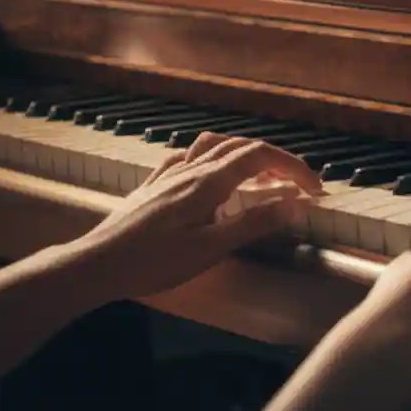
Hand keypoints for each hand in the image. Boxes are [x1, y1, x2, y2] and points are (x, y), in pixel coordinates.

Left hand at [74, 133, 323, 301]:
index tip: (314, 190)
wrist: (96, 264)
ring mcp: (169, 174)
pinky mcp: (153, 185)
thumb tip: (295, 204)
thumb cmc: (153, 261)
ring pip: (213, 145)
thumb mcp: (211, 248)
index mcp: (209, 182)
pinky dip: (209, 157)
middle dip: (276, 160)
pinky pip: (186, 156)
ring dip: (243, 152)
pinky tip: (208, 172)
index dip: (293, 167)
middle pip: (241, 147)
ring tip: (259, 173)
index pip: (261, 156)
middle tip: (296, 185)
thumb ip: (254, 223)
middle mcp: (191, 169)